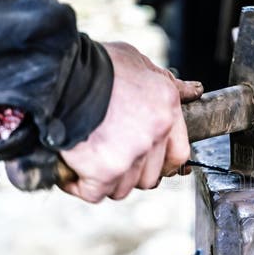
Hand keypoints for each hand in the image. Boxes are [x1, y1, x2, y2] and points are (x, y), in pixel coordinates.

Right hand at [60, 42, 201, 202]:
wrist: (60, 72)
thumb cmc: (96, 64)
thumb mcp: (138, 62)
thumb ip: (166, 82)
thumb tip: (193, 91)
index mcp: (167, 109)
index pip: (178, 154)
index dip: (161, 163)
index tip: (146, 163)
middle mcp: (154, 134)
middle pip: (149, 176)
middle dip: (130, 172)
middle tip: (108, 156)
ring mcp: (131, 155)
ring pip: (123, 187)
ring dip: (105, 179)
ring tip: (87, 158)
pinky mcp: (105, 171)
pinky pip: (95, 192)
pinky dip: (80, 185)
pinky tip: (71, 170)